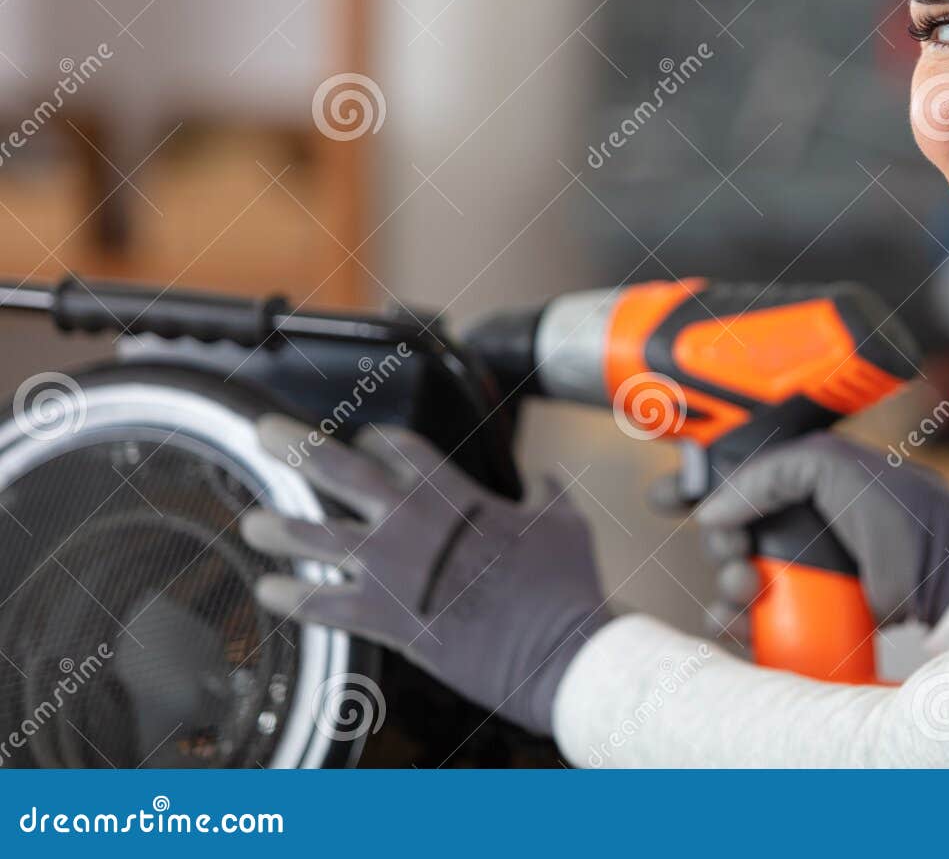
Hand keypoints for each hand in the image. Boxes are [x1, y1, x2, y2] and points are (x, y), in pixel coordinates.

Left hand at [240, 414, 609, 737]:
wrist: (556, 647)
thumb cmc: (565, 583)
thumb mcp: (566, 522)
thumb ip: (550, 493)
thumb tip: (549, 478)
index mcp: (453, 492)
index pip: (396, 446)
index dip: (375, 439)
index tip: (365, 443)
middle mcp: (410, 520)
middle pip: (336, 469)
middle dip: (293, 444)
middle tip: (262, 430)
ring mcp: (390, 569)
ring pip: (311, 535)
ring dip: (276, 526)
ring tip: (253, 522)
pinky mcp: (381, 618)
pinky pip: (317, 602)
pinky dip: (289, 594)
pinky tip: (270, 589)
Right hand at [688, 433, 948, 639]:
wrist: (941, 575)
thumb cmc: (899, 512)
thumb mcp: (829, 467)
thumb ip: (766, 474)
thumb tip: (713, 511)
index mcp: (802, 480)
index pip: (733, 478)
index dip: (694, 487)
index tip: (666, 499)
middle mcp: (798, 525)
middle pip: (726, 535)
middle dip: (717, 545)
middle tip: (736, 552)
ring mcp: (801, 572)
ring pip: (732, 581)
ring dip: (724, 587)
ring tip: (749, 590)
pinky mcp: (804, 616)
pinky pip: (751, 623)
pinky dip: (734, 626)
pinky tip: (740, 625)